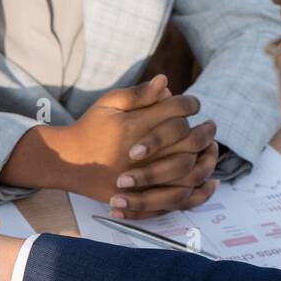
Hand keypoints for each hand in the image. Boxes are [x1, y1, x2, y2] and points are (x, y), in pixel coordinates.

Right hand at [1, 74, 219, 214]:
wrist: (68, 162)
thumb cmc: (90, 129)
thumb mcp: (108, 104)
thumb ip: (138, 94)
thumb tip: (166, 81)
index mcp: (134, 127)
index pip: (175, 111)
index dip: (190, 104)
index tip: (194, 105)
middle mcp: (141, 154)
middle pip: (189, 141)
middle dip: (206, 131)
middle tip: (211, 126)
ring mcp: (142, 179)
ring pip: (188, 171)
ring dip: (207, 160)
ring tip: (213, 151)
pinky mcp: (141, 197)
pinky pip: (177, 199)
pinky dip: (197, 192)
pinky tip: (209, 183)